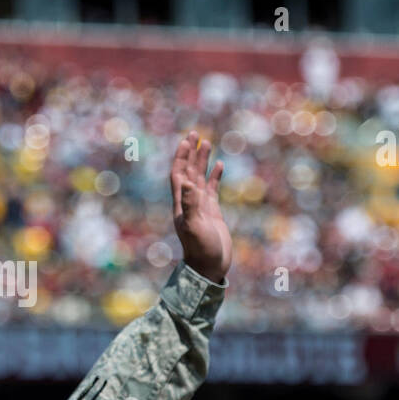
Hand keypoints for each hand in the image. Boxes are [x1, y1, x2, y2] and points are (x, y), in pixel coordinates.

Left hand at [171, 131, 231, 283]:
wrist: (209, 267)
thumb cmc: (201, 249)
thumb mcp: (195, 227)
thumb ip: (190, 205)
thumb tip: (187, 182)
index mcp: (181, 203)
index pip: (179, 174)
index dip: (181, 157)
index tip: (187, 140)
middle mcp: (188, 202)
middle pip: (188, 171)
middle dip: (190, 152)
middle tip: (195, 133)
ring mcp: (200, 206)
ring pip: (200, 177)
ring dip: (201, 160)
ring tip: (207, 142)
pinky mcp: (212, 212)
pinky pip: (212, 189)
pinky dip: (215, 176)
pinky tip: (219, 165)